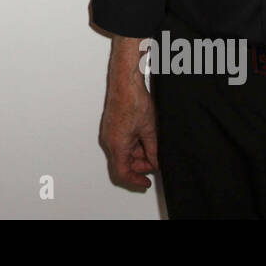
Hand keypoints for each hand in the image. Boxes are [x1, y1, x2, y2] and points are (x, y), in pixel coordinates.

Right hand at [99, 35, 158, 191]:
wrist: (125, 82)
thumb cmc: (134, 101)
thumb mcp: (150, 130)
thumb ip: (153, 150)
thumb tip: (155, 162)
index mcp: (117, 145)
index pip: (122, 173)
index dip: (135, 181)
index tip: (146, 182)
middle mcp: (109, 141)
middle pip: (123, 164)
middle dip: (140, 165)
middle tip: (156, 160)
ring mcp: (109, 133)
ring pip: (123, 153)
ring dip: (138, 154)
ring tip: (153, 144)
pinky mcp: (112, 127)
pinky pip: (121, 143)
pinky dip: (134, 145)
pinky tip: (145, 137)